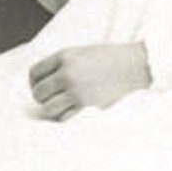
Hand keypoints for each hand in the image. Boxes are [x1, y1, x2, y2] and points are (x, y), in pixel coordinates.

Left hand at [29, 43, 150, 120]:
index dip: (34, 81)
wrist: (137, 67)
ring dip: (52, 109)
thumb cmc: (111, 58)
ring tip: (61, 106)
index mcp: (65, 56)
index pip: (34, 73)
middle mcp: (68, 74)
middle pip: (39, 93)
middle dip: (43, 96)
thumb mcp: (82, 52)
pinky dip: (65, 117)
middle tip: (52, 97)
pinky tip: (72, 111)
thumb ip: (61, 63)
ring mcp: (78, 92)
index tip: (41, 86)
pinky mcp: (88, 107)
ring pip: (48, 109)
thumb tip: (40, 81)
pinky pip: (64, 118)